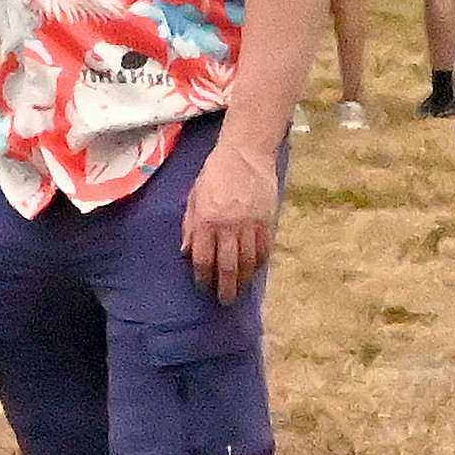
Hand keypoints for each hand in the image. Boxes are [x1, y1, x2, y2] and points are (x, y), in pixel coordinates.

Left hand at [181, 134, 279, 301]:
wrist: (246, 153)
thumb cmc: (215, 172)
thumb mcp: (194, 196)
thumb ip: (190, 225)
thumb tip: (186, 252)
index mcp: (207, 220)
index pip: (204, 258)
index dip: (203, 276)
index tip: (203, 286)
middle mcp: (229, 227)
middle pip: (228, 266)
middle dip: (225, 287)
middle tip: (224, 301)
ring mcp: (251, 226)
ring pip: (248, 262)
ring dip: (244, 280)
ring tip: (240, 291)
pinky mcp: (268, 222)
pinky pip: (264, 250)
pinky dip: (260, 264)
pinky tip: (255, 271)